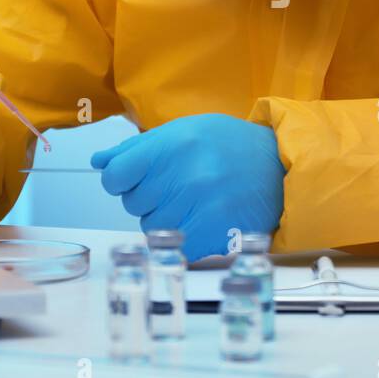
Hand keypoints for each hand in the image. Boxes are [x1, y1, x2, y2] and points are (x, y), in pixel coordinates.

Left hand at [91, 113, 284, 260]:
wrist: (279, 166)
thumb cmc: (230, 145)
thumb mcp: (184, 130)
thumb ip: (138, 148)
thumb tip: (99, 161)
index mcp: (172, 146)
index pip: (115, 175)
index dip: (121, 180)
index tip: (135, 178)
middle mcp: (182, 176)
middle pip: (133, 203)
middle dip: (148, 197)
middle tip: (177, 185)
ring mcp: (197, 208)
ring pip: (151, 227)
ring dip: (166, 218)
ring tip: (193, 201)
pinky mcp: (211, 234)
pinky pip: (175, 246)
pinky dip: (185, 238)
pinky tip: (202, 219)